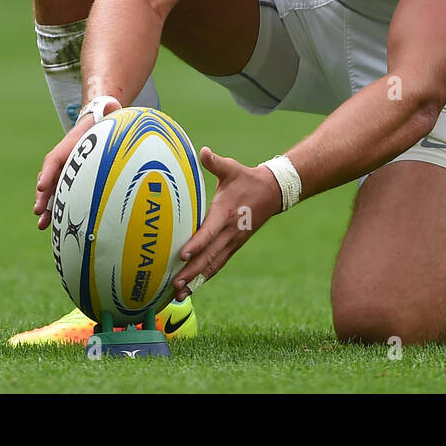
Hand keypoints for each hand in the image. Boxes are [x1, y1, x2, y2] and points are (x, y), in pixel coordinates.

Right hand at [32, 98, 119, 230]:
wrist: (99, 123)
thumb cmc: (104, 122)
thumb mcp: (107, 116)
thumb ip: (109, 111)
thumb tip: (115, 105)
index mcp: (69, 145)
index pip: (54, 159)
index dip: (48, 173)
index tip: (41, 185)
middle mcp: (63, 160)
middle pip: (48, 179)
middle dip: (42, 195)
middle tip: (38, 210)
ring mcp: (65, 171)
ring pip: (51, 190)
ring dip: (46, 207)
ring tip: (42, 224)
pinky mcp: (71, 180)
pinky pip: (60, 195)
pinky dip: (55, 210)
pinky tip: (53, 225)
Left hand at [172, 147, 282, 300]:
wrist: (272, 193)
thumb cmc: (246, 179)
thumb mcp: (232, 168)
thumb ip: (215, 162)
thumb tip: (203, 151)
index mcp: (225, 214)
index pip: (210, 232)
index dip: (197, 244)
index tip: (182, 254)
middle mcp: (229, 233)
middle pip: (209, 256)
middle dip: (191, 271)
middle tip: (173, 284)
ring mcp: (232, 243)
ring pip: (213, 265)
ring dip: (196, 280)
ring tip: (178, 294)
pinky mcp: (233, 247)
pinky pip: (217, 265)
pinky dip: (204, 277)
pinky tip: (191, 288)